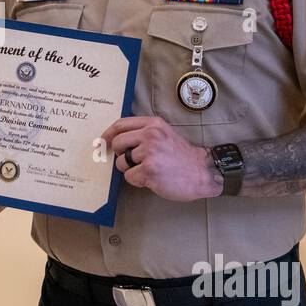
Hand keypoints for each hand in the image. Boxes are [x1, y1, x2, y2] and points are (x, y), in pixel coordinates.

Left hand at [100, 116, 221, 201]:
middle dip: (121, 155)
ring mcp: (149, 153)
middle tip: (134, 162)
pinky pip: (129, 177)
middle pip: (118, 143)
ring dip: (131, 170)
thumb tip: (115, 139)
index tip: (102, 142)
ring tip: (149, 170)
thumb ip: (143, 133)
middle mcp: (150, 135)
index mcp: (153, 124)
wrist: (203, 171)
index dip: (108, 134)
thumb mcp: (164, 134)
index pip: (121, 125)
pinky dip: (138, 181)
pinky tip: (152, 178)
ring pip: (122, 162)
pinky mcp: (149, 170)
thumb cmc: (182, 156)